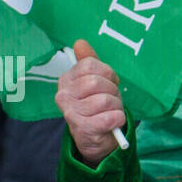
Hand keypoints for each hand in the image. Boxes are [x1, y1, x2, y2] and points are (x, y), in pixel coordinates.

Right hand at [54, 40, 124, 166]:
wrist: (95, 139)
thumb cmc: (97, 106)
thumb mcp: (94, 81)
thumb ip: (88, 62)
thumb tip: (80, 43)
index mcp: (66, 79)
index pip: (90, 65)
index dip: (107, 73)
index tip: (109, 82)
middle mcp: (64, 95)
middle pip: (97, 82)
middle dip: (113, 91)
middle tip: (112, 100)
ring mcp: (71, 113)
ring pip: (105, 101)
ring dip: (116, 107)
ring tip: (112, 112)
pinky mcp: (83, 129)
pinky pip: (109, 118)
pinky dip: (118, 119)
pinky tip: (114, 121)